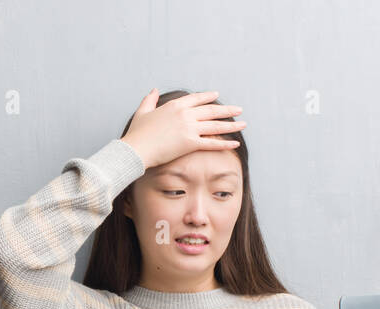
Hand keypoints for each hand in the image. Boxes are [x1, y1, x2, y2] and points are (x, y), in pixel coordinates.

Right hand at [120, 88, 245, 168]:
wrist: (136, 148)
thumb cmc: (137, 133)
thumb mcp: (143, 111)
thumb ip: (149, 99)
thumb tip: (153, 90)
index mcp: (175, 105)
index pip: (197, 98)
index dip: (208, 97)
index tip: (217, 96)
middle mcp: (185, 114)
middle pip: (211, 110)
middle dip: (227, 110)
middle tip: (239, 110)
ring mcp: (189, 128)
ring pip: (215, 125)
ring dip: (231, 125)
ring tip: (243, 124)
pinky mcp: (190, 143)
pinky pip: (212, 143)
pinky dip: (225, 143)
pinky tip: (235, 143)